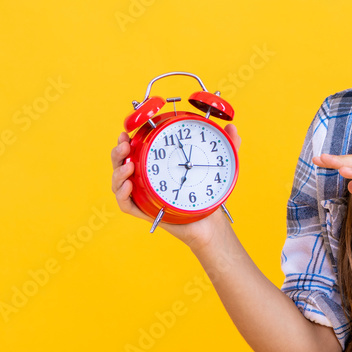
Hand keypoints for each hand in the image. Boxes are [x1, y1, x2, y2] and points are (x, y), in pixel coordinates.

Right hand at [110, 123, 240, 249]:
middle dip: (118, 153)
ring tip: (128, 166)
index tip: (126, 132)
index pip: (135, 150)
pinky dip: (122, 195)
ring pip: (119, 183)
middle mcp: (146, 179)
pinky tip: (128, 186)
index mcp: (157, 166)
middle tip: (125, 145)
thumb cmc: (208, 194)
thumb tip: (233, 128)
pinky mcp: (145, 211)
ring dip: (118, 172)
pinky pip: (126, 204)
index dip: (126, 141)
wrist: (210, 223)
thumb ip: (227, 146)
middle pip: (121, 164)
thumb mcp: (217, 166)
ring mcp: (144, 195)